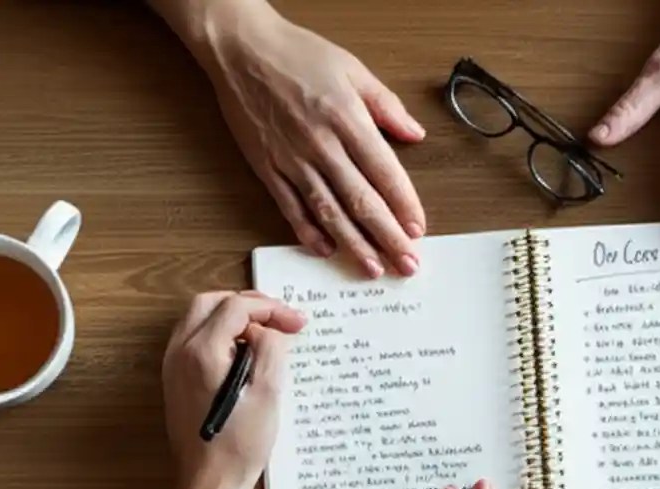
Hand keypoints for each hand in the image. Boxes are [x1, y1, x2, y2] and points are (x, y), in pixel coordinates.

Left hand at [162, 291, 305, 488]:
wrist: (210, 483)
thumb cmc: (240, 444)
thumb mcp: (269, 393)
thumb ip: (270, 348)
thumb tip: (268, 330)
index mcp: (201, 351)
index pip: (237, 307)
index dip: (272, 309)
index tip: (298, 323)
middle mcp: (179, 352)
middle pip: (212, 303)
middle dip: (250, 304)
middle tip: (281, 319)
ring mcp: (173, 365)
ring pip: (200, 318)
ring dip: (234, 316)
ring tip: (267, 331)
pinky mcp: (175, 379)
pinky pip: (195, 338)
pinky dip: (221, 332)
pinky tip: (245, 351)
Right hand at [185, 0, 425, 277]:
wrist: (241, 48)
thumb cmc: (298, 54)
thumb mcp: (354, 69)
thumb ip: (387, 106)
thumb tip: (415, 134)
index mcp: (348, 120)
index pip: (384, 173)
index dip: (404, 205)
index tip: (418, 230)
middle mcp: (321, 144)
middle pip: (361, 200)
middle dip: (387, 237)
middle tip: (407, 264)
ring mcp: (292, 159)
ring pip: (328, 211)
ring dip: (353, 244)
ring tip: (372, 268)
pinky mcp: (267, 167)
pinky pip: (290, 206)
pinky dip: (307, 231)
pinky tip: (324, 250)